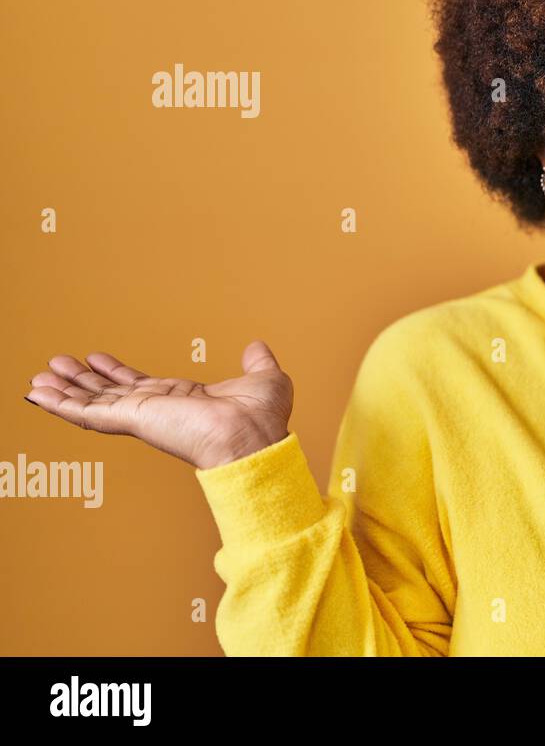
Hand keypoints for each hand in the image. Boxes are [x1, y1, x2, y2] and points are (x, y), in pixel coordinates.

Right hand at [22, 340, 292, 469]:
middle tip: (58, 364)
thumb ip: (256, 362)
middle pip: (111, 393)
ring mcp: (144, 416)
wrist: (254, 438)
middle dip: (84, 380)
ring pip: (94, 403)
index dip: (118, 373)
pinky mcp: (133, 420)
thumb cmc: (263, 419)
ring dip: (66, 390)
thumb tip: (257, 346)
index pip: (142, 386)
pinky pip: (88, 413)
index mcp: (185, 401)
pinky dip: (62, 404)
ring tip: (40, 377)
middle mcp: (161, 409)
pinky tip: (41, 395)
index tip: (98, 359)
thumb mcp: (264, 379)